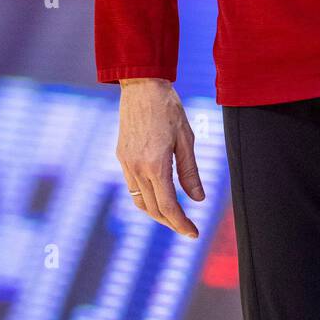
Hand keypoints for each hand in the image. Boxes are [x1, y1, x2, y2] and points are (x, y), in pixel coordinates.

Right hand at [116, 79, 204, 234]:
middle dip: (171, 222)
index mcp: (156, 165)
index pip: (169, 206)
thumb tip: (198, 199)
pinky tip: (159, 194)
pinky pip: (132, 187)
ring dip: (156, 213)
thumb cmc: (168, 108)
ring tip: (174, 216)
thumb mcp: (186, 138)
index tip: (193, 233)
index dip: (181, 224)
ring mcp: (126, 163)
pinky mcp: (122, 156)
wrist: (141, 86)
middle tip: (187, 228)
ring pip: (140, 201)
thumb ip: (190, 171)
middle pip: (153, 209)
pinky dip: (146, 197)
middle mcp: (137, 168)